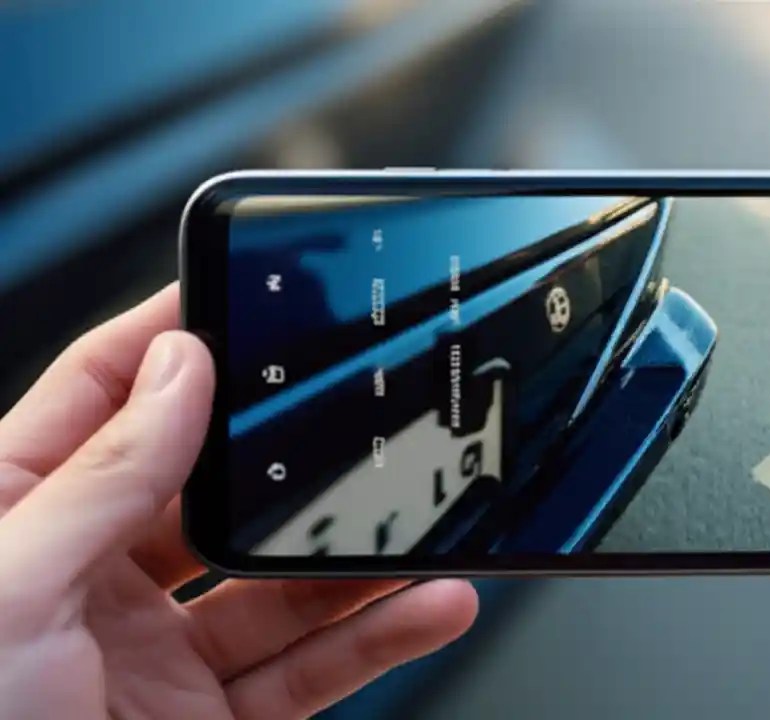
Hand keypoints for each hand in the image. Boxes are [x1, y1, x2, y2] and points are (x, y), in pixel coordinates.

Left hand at [0, 285, 477, 718]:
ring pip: (280, 584)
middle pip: (217, 487)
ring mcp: (157, 655)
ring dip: (363, 558)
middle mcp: (91, 579)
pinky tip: (424, 607)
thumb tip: (177, 373)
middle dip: (294, 455)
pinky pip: (307, 670)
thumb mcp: (4, 589)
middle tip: (364, 413)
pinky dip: (374, 640)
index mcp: (17, 519)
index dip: (168, 338)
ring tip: (430, 524)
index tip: (238, 292)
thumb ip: (98, 478)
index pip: (100, 395)